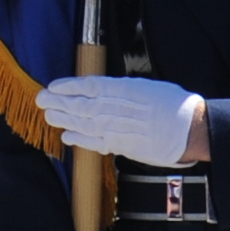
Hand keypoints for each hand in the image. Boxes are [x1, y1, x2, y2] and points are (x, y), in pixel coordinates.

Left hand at [43, 73, 205, 166]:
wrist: (187, 128)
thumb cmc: (173, 104)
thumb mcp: (146, 87)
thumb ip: (124, 90)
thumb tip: (108, 91)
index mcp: (121, 89)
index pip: (87, 86)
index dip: (68, 86)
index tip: (53, 86)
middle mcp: (113, 107)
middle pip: (78, 104)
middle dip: (58, 102)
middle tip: (41, 100)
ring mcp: (114, 127)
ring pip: (81, 122)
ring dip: (63, 119)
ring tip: (49, 116)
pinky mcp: (119, 144)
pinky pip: (92, 142)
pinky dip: (78, 139)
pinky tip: (66, 136)